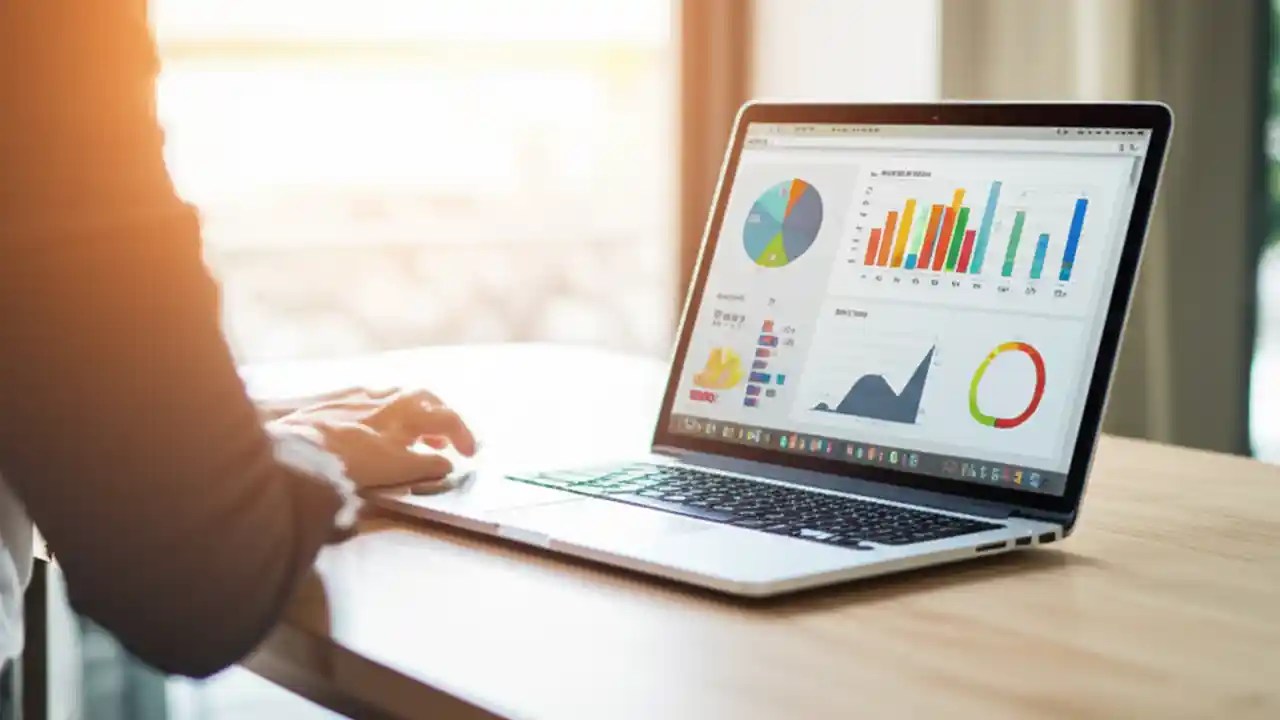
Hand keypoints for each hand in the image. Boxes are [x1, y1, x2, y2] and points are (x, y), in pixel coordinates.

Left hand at [265, 387, 476, 491]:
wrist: (298, 448)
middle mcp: (389, 397)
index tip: (469, 454)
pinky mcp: (336, 399)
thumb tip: (447, 463)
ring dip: (413, 413)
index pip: (447, 418)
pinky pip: (369, 399)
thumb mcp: (397, 469)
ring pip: (397, 396)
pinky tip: (374, 425)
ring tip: (413, 434)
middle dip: (441, 416)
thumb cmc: (352, 460)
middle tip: (444, 438)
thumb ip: (427, 465)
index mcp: (408, 411)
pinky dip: (383, 411)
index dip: (463, 436)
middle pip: (425, 399)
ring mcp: (361, 396)